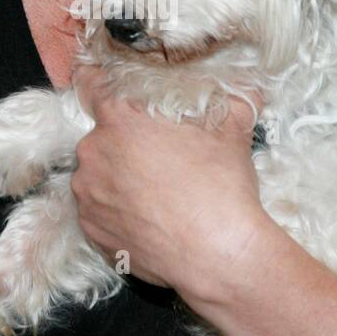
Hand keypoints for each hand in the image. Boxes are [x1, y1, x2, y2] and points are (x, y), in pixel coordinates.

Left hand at [70, 64, 265, 300]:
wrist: (218, 253)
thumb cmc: (221, 185)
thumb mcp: (233, 128)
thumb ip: (232, 100)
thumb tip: (249, 89)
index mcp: (119, 117)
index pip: (90, 83)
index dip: (98, 82)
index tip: (105, 86)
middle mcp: (93, 151)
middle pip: (102, 136)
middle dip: (126, 143)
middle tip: (160, 158)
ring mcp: (88, 194)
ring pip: (98, 175)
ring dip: (119, 179)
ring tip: (157, 195)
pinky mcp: (91, 230)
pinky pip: (100, 212)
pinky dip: (118, 213)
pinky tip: (150, 220)